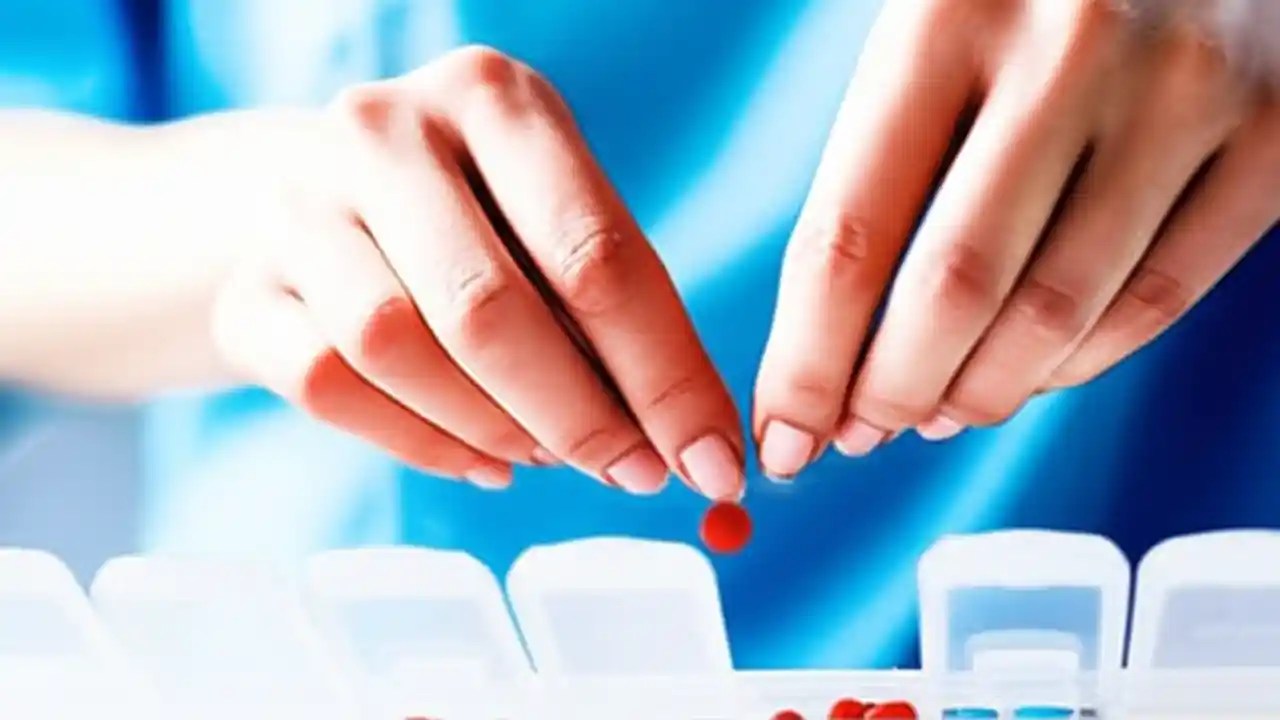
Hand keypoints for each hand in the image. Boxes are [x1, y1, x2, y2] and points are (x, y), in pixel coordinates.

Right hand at [213, 47, 742, 497]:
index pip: (592, 252)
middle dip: (579, 416)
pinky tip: (482, 459)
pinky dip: (422, 444)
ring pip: (396, 349)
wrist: (320, 193)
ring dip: (496, 430)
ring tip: (551, 455)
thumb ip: (615, 309)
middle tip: (632, 472)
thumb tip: (691, 441)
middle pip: (487, 308)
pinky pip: (331, 388)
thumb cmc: (477, 211)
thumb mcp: (555, 216)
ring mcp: (299, 205)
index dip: (662, 373)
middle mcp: (383, 132)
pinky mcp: (248, 287)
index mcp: (491, 97)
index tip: (709, 459)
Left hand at [756, 0, 1279, 477]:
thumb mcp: (933, 25)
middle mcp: (1069, 47)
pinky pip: (1159, 298)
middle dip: (889, 392)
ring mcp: (1183, 90)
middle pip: (953, 291)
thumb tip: (835, 345)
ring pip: (1057, 313)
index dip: (807, 362)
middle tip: (860, 433)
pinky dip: (1079, 365)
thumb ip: (882, 160)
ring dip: (979, 393)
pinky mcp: (1272, 134)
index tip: (784, 434)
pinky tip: (1031, 375)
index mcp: (945, 15)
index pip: (848, 235)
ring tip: (934, 414)